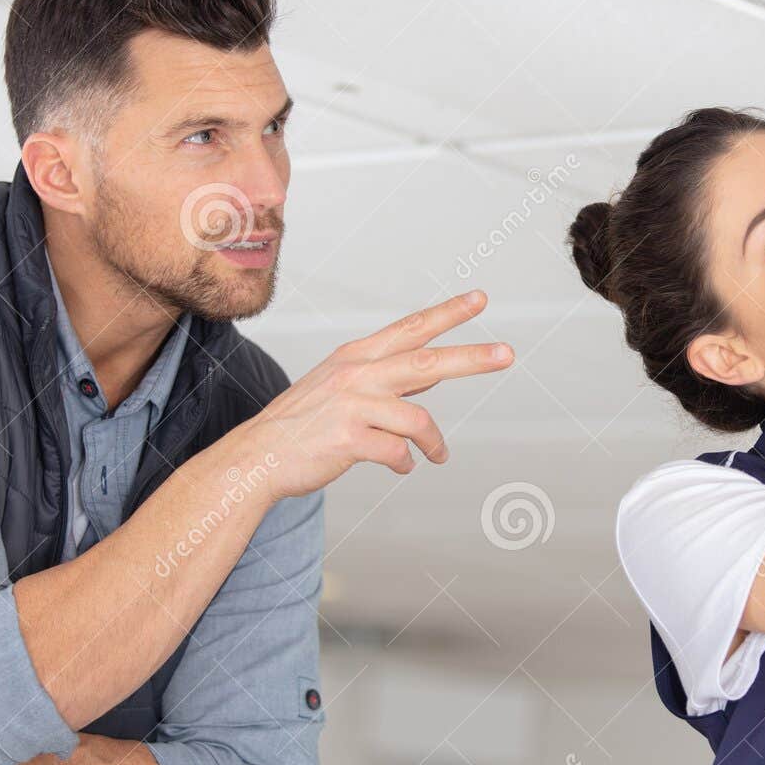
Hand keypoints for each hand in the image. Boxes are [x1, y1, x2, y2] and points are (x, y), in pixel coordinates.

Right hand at [238, 289, 514, 500]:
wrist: (258, 457)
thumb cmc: (304, 424)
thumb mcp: (342, 387)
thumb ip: (386, 379)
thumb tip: (432, 375)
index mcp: (357, 357)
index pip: (411, 328)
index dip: (448, 313)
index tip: (480, 298)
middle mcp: (357, 374)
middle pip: (427, 362)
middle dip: (472, 357)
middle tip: (507, 354)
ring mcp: (352, 405)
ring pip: (418, 419)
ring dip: (434, 442)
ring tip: (438, 455)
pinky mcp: (349, 439)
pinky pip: (398, 452)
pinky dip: (405, 462)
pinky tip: (400, 466)